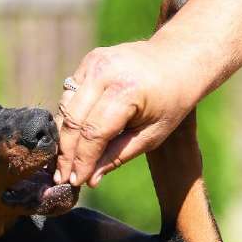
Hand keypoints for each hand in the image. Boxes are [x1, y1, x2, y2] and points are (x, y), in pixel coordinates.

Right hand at [55, 40, 198, 187]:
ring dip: (63, 136)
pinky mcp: (89, 60)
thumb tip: (90, 180)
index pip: (94, 133)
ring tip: (64, 161)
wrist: (179, 59)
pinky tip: (72, 137)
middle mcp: (105, 72)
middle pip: (73, 120)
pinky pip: (70, 94)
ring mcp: (95, 62)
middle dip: (66, 153)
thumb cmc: (171, 101)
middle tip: (61, 177)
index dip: (82, 161)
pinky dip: (69, 117)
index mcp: (127, 91)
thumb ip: (118, 156)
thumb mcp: (152, 135)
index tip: (74, 182)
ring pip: (65, 106)